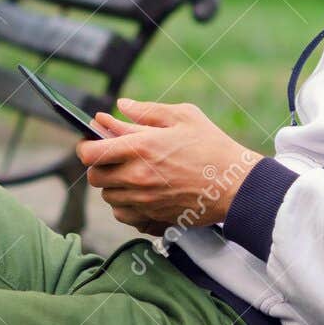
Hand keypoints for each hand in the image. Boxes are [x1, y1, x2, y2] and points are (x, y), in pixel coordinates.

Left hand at [75, 97, 260, 236]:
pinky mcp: (153, 217)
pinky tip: (140, 194)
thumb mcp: (183, 117)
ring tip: (132, 174)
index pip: (90, 153)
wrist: (237, 186)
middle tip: (115, 158)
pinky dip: (125, 206)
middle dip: (100, 166)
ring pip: (108, 198)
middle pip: (95, 178)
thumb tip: (120, 107)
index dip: (85, 147)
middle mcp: (137, 177)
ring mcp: (144, 200)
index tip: (92, 142)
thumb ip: (147, 111)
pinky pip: (124, 216)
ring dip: (113, 186)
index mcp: (140, 148)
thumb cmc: (213, 148)